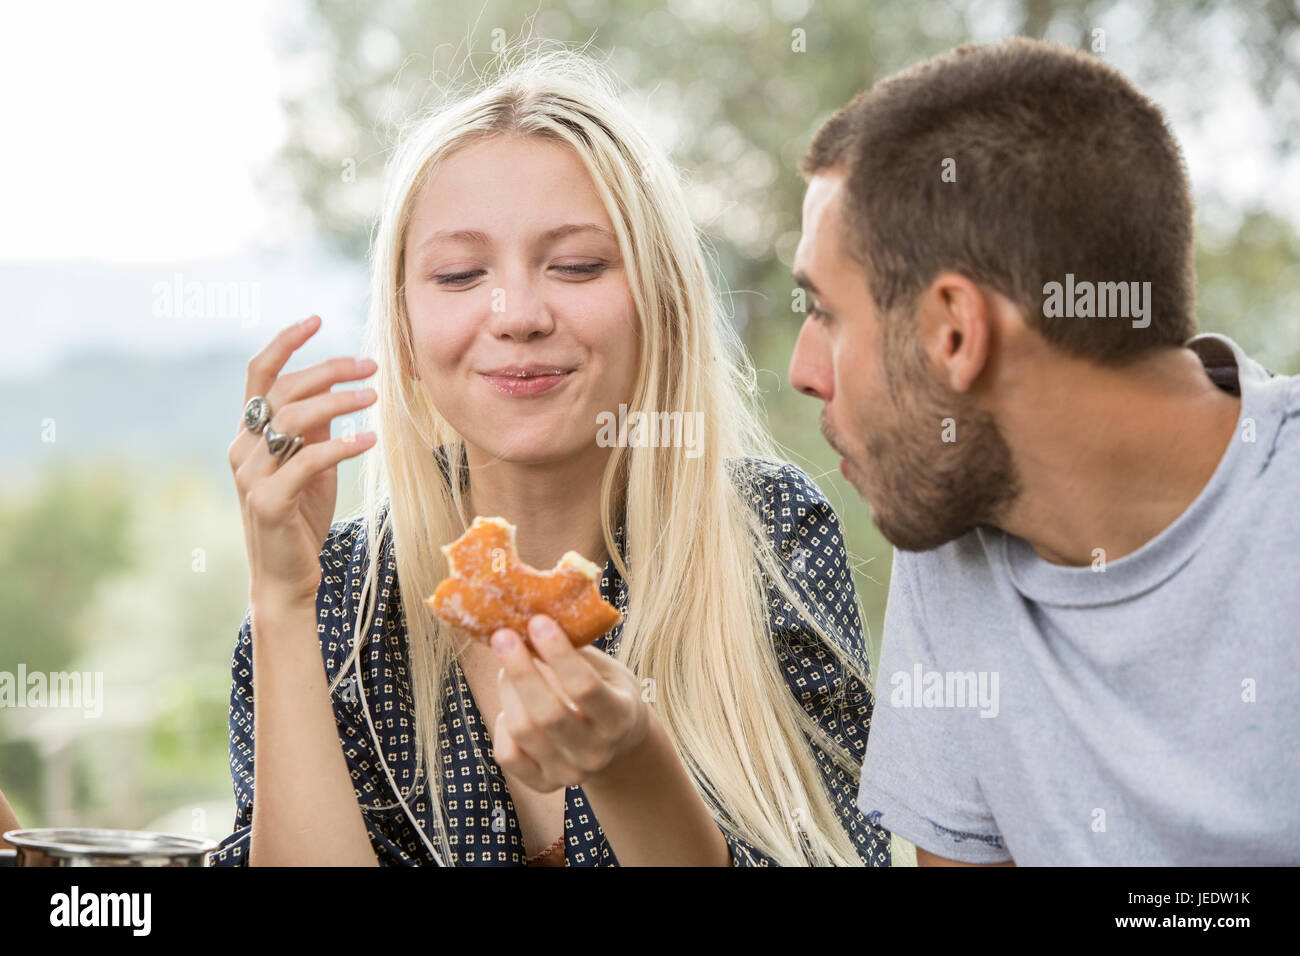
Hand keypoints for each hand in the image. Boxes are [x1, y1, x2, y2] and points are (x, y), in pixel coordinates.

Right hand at [229, 315, 379, 607]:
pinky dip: (342, 445)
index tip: (317, 319)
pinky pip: (307, 461)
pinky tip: (369, 439)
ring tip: (374, 397)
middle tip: (371, 367)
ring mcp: (251, 476)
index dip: (285, 342)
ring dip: (338, 402)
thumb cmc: (301, 519)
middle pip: (283, 390)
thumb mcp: (312, 466)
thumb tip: (335, 391)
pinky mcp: (269, 502)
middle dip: (329, 370)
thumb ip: (314, 429)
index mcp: (248, 435)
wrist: (287, 578)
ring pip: (293, 419)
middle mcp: (242, 449)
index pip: (258, 374)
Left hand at [489, 615, 649, 792]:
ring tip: (507, 664)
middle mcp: (596, 752)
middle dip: (521, 669)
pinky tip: (512, 705)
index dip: (558, 653)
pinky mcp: (544, 784)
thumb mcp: (607, 670)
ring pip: (523, 731)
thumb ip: (576, 651)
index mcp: (619, 719)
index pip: (584, 688)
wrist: (617, 744)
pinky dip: (502, 724)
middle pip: (548, 713)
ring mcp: (569, 773)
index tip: (538, 622)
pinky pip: (508, 755)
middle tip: (503, 636)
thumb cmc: (609, 693)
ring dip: (508, 689)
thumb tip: (533, 617)